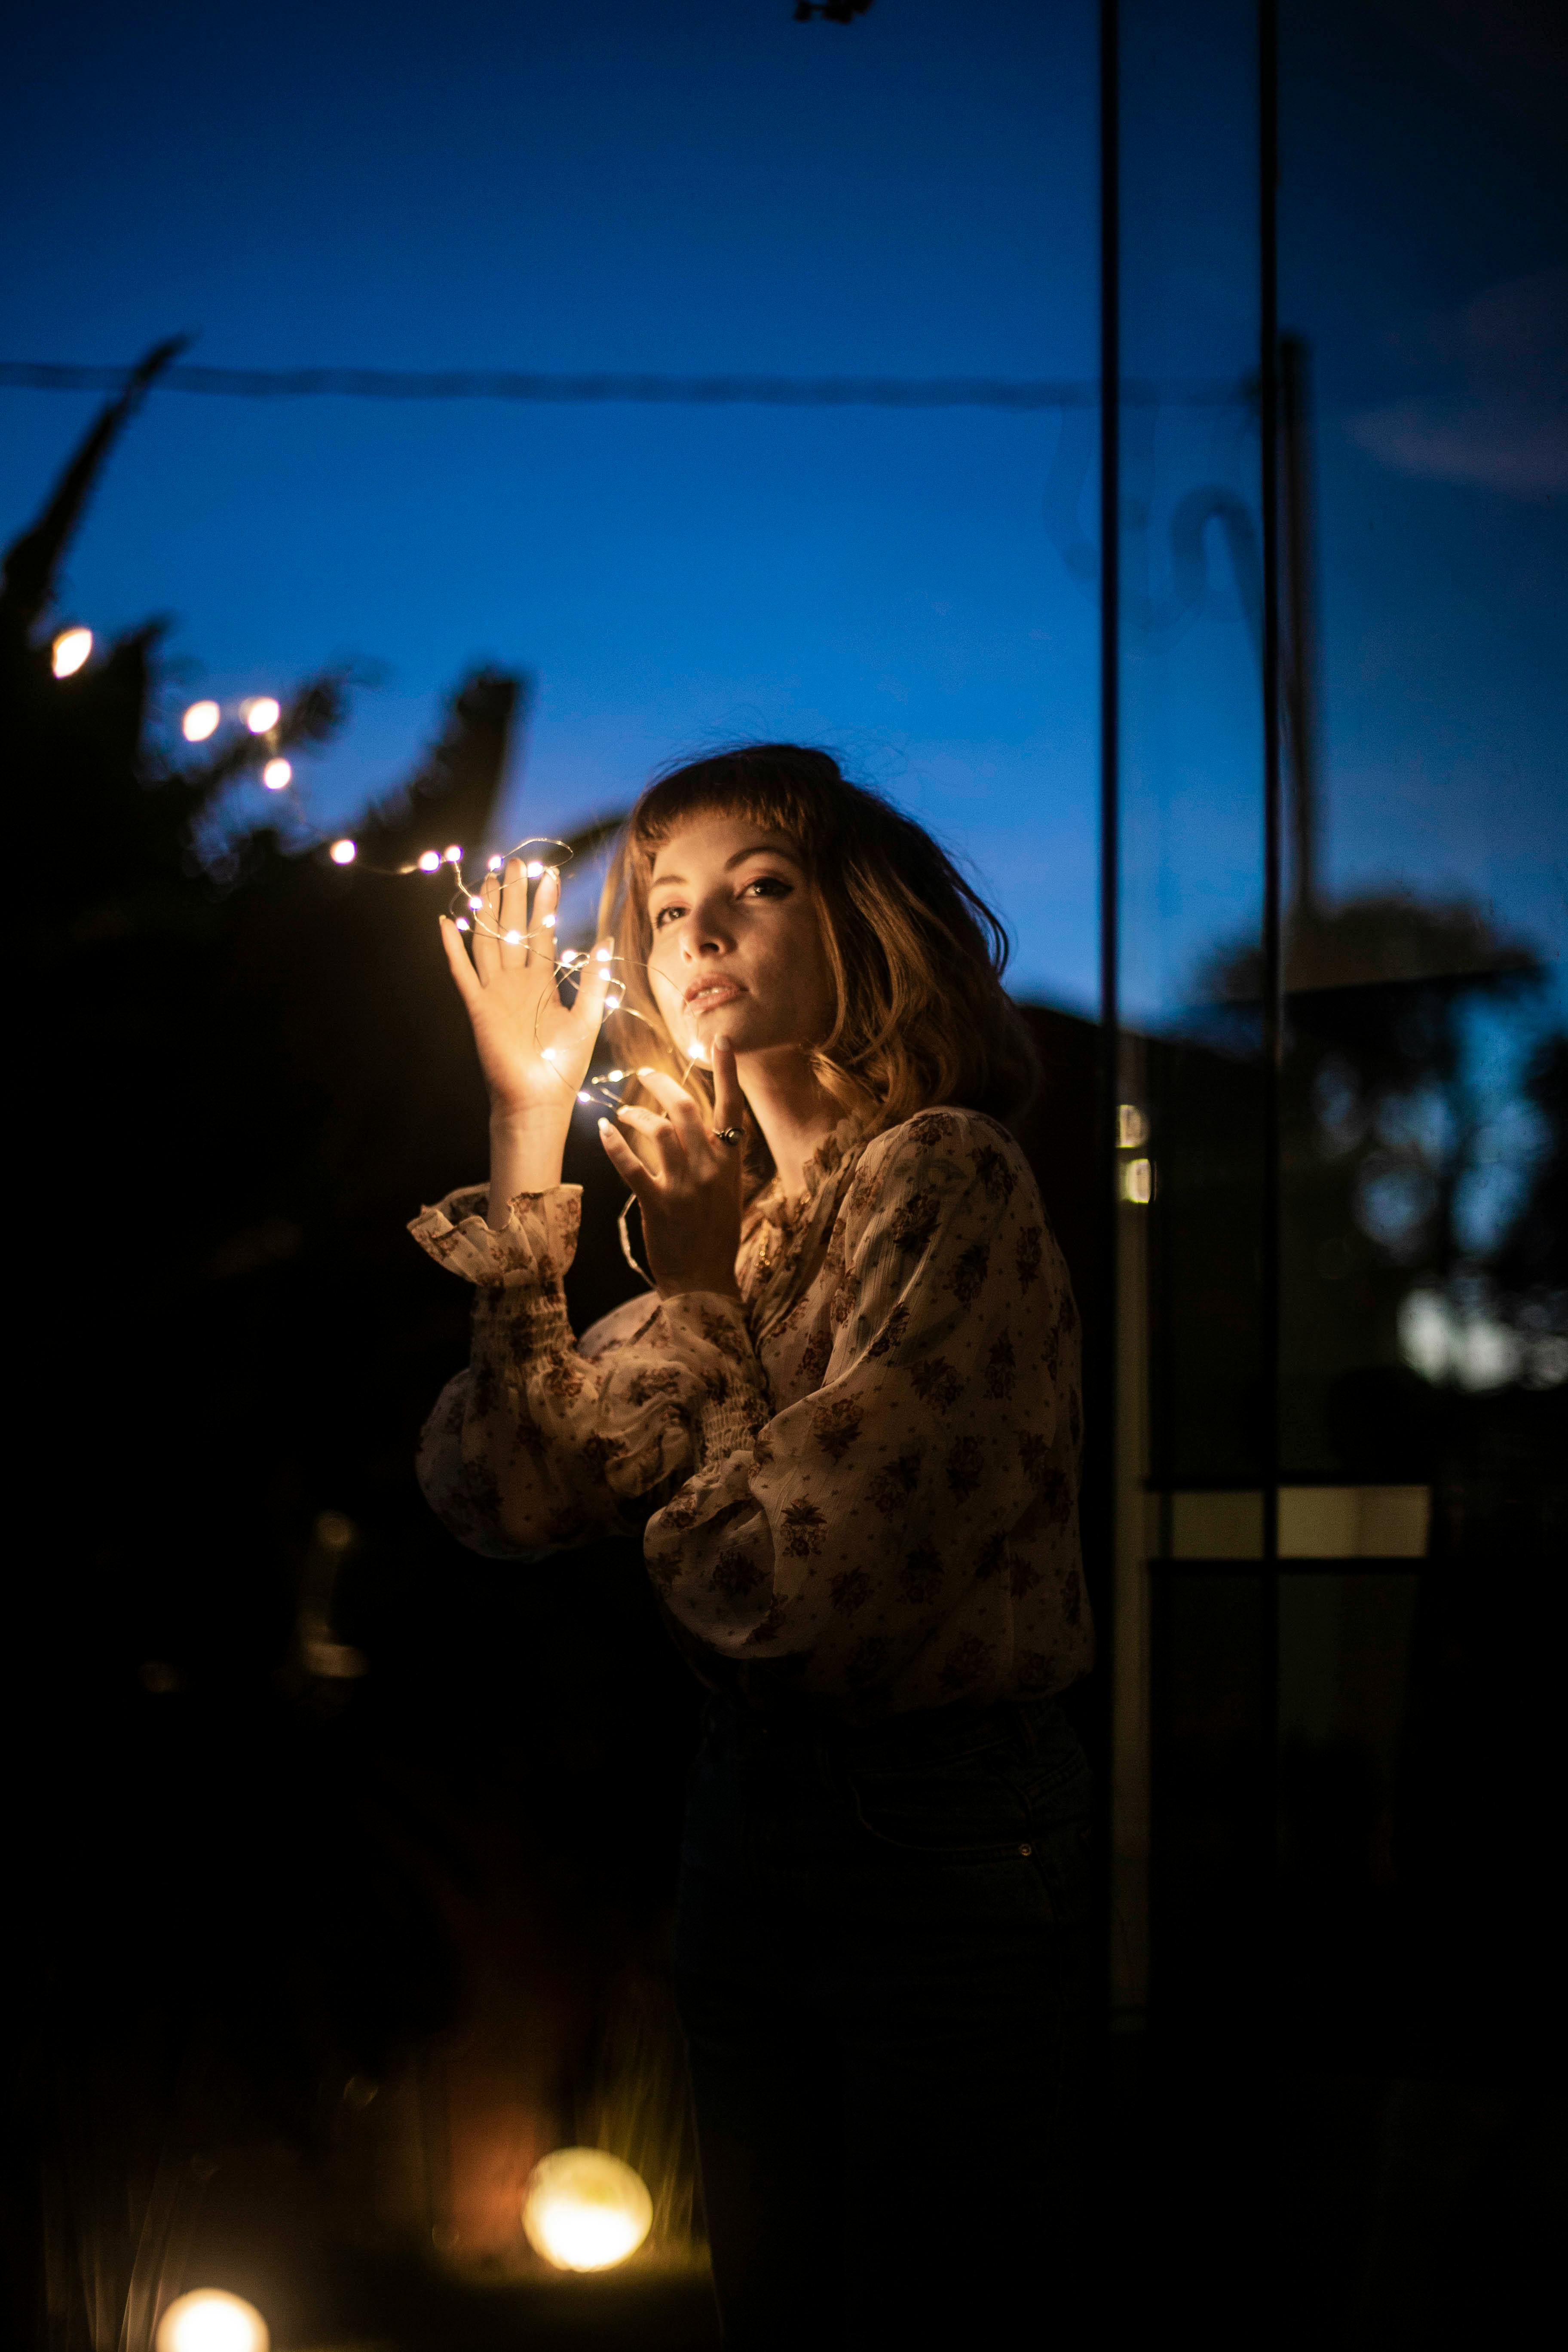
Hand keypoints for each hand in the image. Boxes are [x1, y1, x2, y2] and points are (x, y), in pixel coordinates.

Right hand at [438, 861, 615, 1216]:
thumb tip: (604, 943)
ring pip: (489, 941)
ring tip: (489, 878)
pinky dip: (453, 948)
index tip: (549, 874)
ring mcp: (494, 992)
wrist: (539, 1100)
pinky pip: (462, 972)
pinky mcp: (478, 1007)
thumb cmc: (562, 1067)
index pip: (542, 933)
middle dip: (514, 896)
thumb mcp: (586, 1017)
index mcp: (541, 983)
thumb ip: (592, 980)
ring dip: (487, 911)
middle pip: (513, 929)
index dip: (545, 904)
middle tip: (515, 862)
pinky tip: (447, 922)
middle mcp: (515, 982)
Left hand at [597, 1037, 746, 1298]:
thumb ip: (718, 1157)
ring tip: (623, 1113)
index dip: (726, 1071)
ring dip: (636, 1113)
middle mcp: (710, 1169)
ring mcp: (684, 1187)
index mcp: (731, 1163)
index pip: (732, 1107)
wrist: (705, 1281)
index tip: (719, 1039)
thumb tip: (704, 1125)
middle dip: (662, 1083)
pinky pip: (632, 1166)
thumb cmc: (715, 1235)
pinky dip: (615, 1144)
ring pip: (658, 1131)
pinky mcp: (657, 1205)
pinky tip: (604, 1129)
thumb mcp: (728, 1191)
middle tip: (645, 1073)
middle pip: (685, 1109)